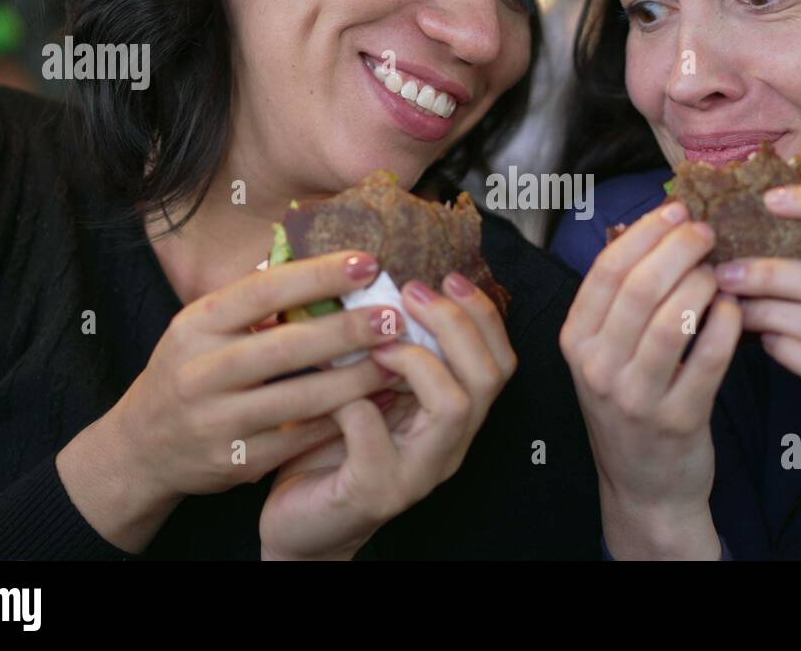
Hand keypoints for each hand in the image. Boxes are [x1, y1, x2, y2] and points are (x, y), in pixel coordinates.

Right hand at [58, 251, 404, 551]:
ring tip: (398, 359)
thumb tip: (310, 247)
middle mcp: (200, 373)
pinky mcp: (236, 461)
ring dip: (356, 378)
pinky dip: (344, 419)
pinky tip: (378, 401)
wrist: (141, 448)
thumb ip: (252, 297)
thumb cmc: (188, 371)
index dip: (318, 275)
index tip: (368, 263)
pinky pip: (300, 438)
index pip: (262, 291)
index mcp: (195, 326)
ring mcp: (217, 422)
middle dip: (347, 329)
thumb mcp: (202, 326)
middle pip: (286, 346)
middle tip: (395, 315)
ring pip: (300, 398)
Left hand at [259, 272, 515, 559]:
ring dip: (417, 360)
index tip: (449, 276)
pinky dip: (355, 406)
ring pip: (454, 406)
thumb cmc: (331, 447)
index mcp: (452, 417)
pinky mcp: (376, 493)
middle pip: (489, 377)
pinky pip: (376, 440)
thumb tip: (374, 282)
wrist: (301, 524)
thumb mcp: (366, 390)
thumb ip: (383, 349)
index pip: (499, 361)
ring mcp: (418, 473)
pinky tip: (332, 395)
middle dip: (456, 324)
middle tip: (411, 293)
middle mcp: (449, 445)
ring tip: (378, 343)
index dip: (482, 314)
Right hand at [560, 202, 742, 558]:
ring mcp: (636, 397)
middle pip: (641, 287)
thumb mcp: (606, 351)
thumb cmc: (631, 401)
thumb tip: (653, 224)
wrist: (645, 485)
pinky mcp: (679, 419)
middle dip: (680, 247)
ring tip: (719, 273)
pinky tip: (734, 309)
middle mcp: (598, 367)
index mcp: (576, 340)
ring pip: (674, 319)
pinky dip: (727, 323)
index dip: (646, 232)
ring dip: (704, 283)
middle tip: (707, 232)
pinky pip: (710, 358)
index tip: (676, 209)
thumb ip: (620, 295)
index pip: (606, 270)